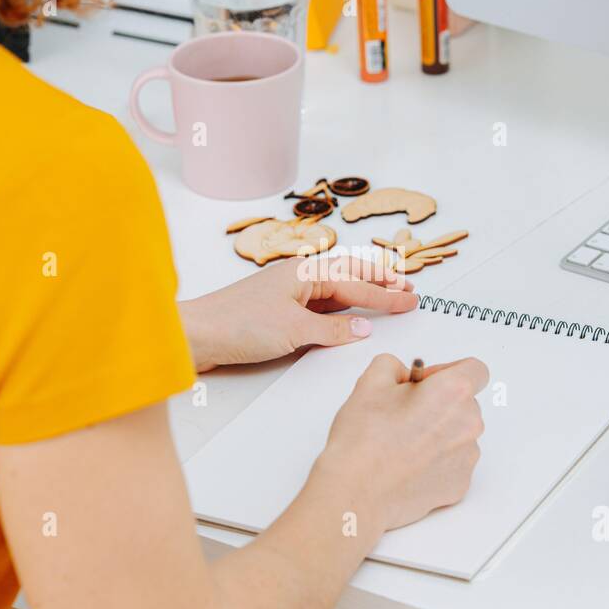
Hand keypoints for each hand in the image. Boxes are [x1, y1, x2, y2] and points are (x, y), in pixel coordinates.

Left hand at [178, 254, 417, 371]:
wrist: (196, 335)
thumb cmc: (237, 324)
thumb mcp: (294, 330)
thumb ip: (333, 331)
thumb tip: (362, 330)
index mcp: (306, 272)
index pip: (356, 285)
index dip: (387, 294)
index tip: (411, 299)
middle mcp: (298, 278)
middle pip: (348, 276)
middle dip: (379, 282)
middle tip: (407, 287)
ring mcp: (287, 294)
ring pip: (334, 290)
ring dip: (361, 293)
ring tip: (386, 295)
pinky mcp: (277, 312)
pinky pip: (319, 306)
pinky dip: (340, 310)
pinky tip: (347, 317)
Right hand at [315, 354, 488, 533]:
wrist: (356, 491)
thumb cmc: (363, 441)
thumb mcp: (370, 382)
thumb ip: (393, 365)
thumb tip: (404, 376)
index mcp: (453, 392)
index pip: (475, 370)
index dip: (448, 372)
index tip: (426, 382)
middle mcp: (469, 424)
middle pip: (465, 403)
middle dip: (440, 404)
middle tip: (405, 414)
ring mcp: (467, 457)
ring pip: (460, 434)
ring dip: (439, 433)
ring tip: (403, 443)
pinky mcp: (459, 484)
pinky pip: (454, 463)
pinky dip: (436, 461)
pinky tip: (409, 464)